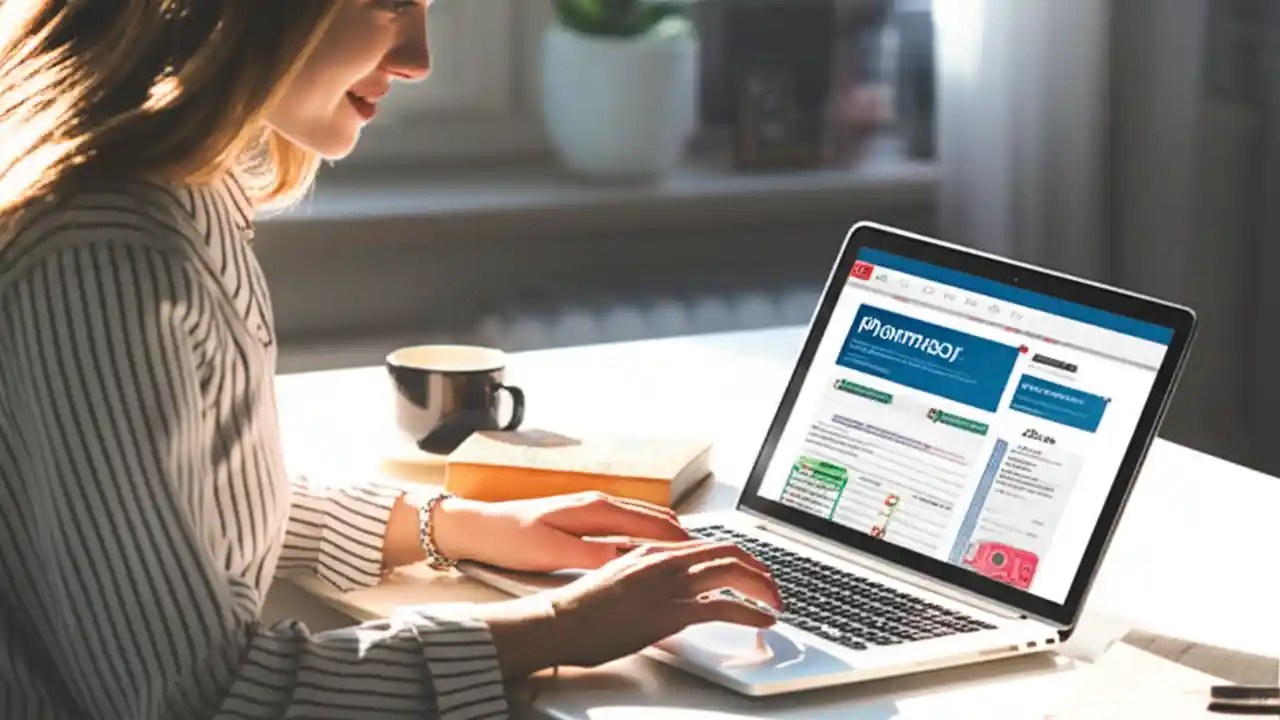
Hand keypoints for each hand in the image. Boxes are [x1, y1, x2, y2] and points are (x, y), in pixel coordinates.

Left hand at [433, 492, 689, 572]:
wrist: (478, 527)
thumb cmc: (510, 539)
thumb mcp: (552, 553)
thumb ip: (593, 556)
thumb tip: (629, 560)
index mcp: (596, 509)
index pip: (652, 524)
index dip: (681, 542)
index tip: (706, 556)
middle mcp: (599, 502)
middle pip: (655, 517)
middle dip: (684, 536)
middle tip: (711, 557)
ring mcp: (593, 508)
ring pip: (645, 518)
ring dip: (669, 534)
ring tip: (693, 554)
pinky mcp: (585, 517)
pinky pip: (629, 523)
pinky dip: (650, 534)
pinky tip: (654, 548)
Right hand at [483, 540, 782, 675]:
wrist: (559, 622)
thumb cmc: (582, 609)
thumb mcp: (621, 581)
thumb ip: (650, 580)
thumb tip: (673, 594)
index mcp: (652, 550)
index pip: (708, 545)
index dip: (738, 556)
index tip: (752, 570)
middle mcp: (664, 560)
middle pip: (728, 552)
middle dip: (758, 568)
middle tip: (772, 586)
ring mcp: (668, 584)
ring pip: (732, 573)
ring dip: (762, 588)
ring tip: (775, 602)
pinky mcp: (669, 612)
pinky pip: (722, 607)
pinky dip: (750, 612)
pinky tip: (761, 620)